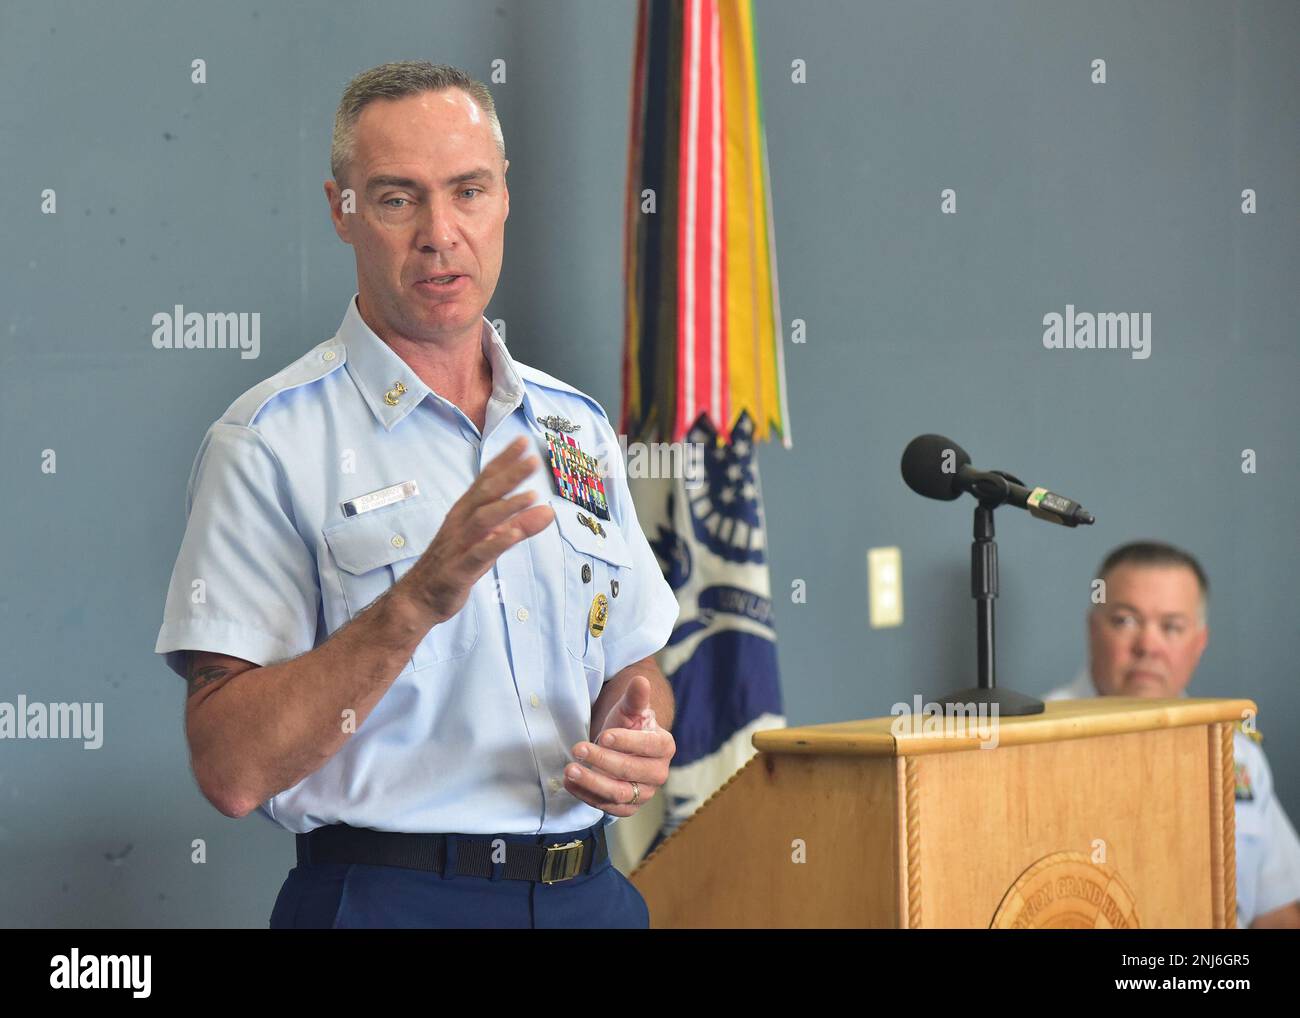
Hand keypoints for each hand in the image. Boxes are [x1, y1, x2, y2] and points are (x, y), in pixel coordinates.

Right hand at [394, 435, 554, 623]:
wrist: (420, 597)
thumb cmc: (457, 563)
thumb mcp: (492, 542)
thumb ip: (519, 524)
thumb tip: (548, 510)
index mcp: (466, 512)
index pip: (486, 480)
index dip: (504, 460)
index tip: (523, 442)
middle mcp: (461, 522)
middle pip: (486, 493)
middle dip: (509, 475)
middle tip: (533, 460)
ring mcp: (459, 545)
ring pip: (483, 520)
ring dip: (507, 506)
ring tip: (532, 496)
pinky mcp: (460, 569)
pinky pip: (479, 554)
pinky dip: (496, 543)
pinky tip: (513, 535)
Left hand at [565, 674, 674, 816]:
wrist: (621, 749)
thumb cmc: (626, 726)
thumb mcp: (628, 710)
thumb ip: (635, 698)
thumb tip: (641, 680)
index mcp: (664, 746)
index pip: (649, 746)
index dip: (627, 742)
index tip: (604, 736)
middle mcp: (659, 773)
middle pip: (630, 772)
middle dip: (602, 761)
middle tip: (578, 750)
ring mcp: (643, 794)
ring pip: (618, 793)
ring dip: (591, 782)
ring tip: (569, 770)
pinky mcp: (627, 808)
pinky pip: (606, 808)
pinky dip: (586, 796)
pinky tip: (569, 783)